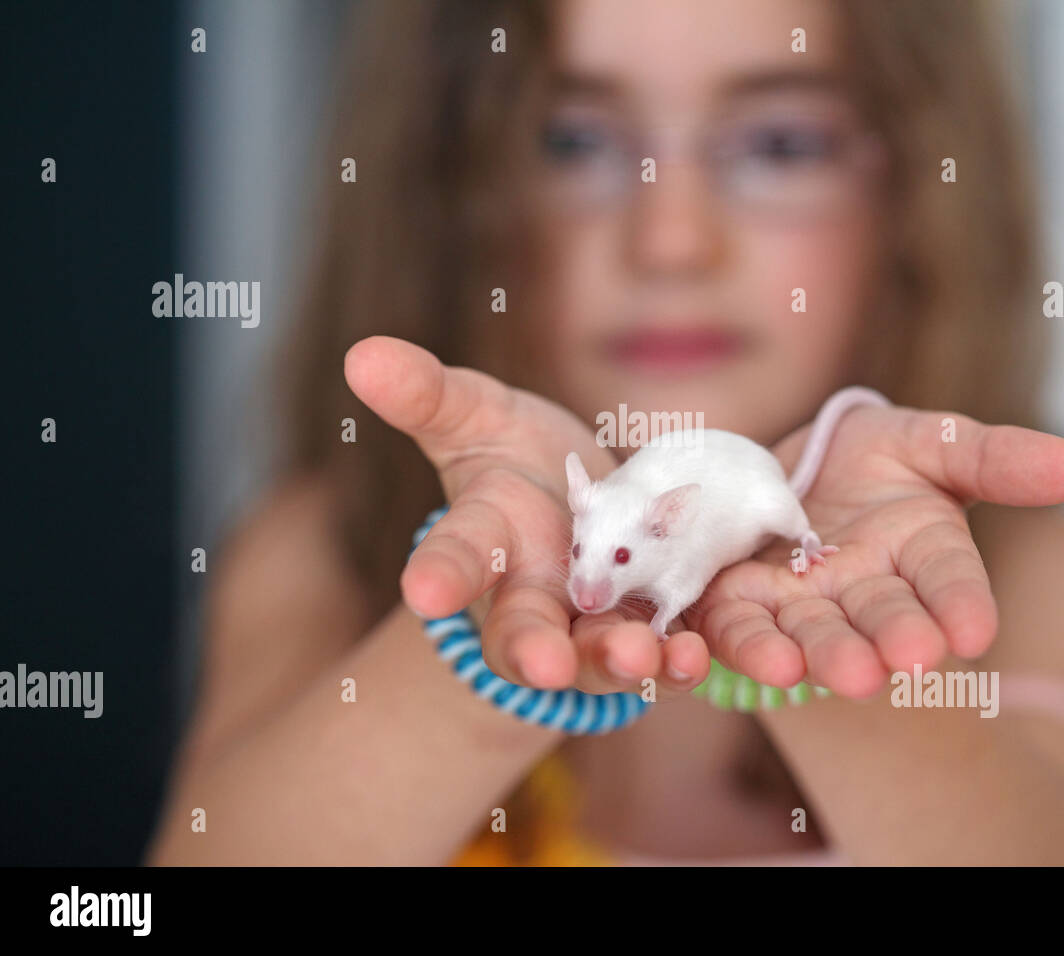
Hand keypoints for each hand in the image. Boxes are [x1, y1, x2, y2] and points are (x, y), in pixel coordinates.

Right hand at [343, 336, 712, 695]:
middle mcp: (531, 597)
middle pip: (522, 633)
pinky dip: (676, 662)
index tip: (424, 593)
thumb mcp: (476, 418)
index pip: (453, 556)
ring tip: (643, 656)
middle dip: (532, 649)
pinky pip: (661, 655)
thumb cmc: (514, 463)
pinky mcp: (647, 632)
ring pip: (595, 655)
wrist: (582, 511)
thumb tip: (363, 355)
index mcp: (486, 542)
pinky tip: (693, 657)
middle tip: (545, 664)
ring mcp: (587, 625)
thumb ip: (429, 395)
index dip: (440, 574)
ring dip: (616, 659)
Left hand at [682, 404, 1063, 697]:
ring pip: (816, 631)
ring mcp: (802, 599)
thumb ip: (995, 458)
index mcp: (922, 550)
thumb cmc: (871, 458)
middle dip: (896, 637)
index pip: (949, 580)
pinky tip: (770, 663)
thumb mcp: (933, 441)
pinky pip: (743, 626)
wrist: (784, 469)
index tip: (974, 631)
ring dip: (829, 654)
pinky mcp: (740, 600)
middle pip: (884, 616)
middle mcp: (866, 587)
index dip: (961, 603)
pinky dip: (754, 645)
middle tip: (909, 660)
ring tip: (844, 676)